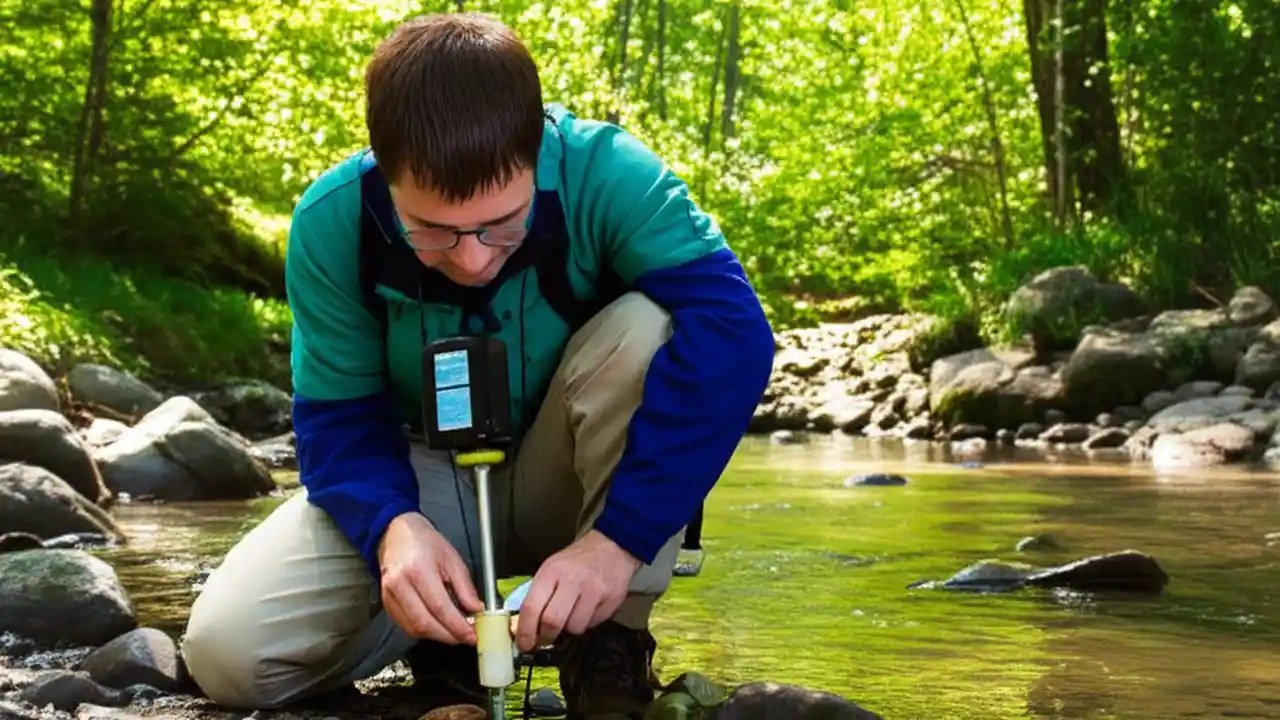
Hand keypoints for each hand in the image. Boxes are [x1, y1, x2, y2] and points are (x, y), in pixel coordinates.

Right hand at [377, 512, 482, 644]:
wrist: (396, 534)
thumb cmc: (424, 543)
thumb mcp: (452, 559)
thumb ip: (465, 587)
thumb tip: (476, 610)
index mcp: (418, 570)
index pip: (440, 608)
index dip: (458, 626)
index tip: (473, 635)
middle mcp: (400, 585)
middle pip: (425, 623)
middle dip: (448, 636)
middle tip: (466, 638)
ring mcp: (389, 596)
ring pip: (414, 628)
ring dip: (437, 636)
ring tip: (454, 632)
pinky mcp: (386, 604)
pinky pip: (405, 625)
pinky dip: (424, 630)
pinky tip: (437, 626)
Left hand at [515, 529, 641, 652]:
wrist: (610, 548)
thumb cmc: (576, 562)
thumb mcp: (551, 569)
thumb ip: (538, 596)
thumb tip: (523, 627)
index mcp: (551, 571)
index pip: (532, 607)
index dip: (525, 631)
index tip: (524, 644)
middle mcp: (573, 580)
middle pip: (553, 621)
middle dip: (546, 636)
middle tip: (545, 638)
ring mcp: (594, 590)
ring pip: (575, 628)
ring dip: (569, 628)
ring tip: (572, 615)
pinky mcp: (611, 600)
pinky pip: (593, 624)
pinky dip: (587, 622)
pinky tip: (588, 608)